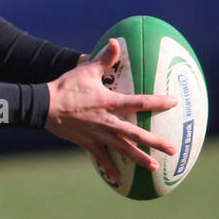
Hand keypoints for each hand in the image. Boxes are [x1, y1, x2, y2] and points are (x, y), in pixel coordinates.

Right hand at [45, 39, 177, 182]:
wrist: (44, 106)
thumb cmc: (66, 86)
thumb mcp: (85, 69)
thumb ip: (104, 58)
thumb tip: (115, 41)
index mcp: (110, 102)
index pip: (139, 102)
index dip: (157, 102)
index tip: (174, 103)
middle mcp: (107, 121)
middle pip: (136, 134)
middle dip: (155, 142)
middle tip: (172, 149)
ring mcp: (97, 134)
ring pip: (123, 149)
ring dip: (139, 158)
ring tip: (155, 166)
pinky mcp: (86, 142)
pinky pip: (101, 157)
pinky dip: (109, 167)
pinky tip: (118, 177)